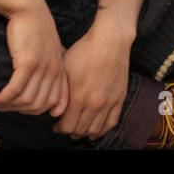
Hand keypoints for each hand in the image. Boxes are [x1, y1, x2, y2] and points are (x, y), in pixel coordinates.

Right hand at [0, 0, 68, 116]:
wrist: (29, 8)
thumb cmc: (36, 30)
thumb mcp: (50, 51)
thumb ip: (52, 69)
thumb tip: (48, 90)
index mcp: (60, 70)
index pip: (55, 103)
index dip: (37, 111)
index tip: (22, 110)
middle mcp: (53, 71)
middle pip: (38, 105)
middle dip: (19, 110)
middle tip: (4, 108)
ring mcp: (42, 68)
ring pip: (25, 100)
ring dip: (8, 106)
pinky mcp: (27, 63)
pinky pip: (15, 90)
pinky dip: (3, 99)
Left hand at [54, 16, 131, 139]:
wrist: (110, 41)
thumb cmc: (84, 51)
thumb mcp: (65, 70)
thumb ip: (60, 93)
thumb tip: (54, 111)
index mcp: (78, 97)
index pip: (67, 126)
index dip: (59, 128)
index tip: (56, 125)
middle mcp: (94, 103)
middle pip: (80, 130)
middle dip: (70, 130)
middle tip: (66, 126)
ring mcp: (108, 102)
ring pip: (96, 129)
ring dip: (85, 132)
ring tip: (79, 129)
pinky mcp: (119, 98)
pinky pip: (111, 123)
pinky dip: (102, 130)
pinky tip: (95, 129)